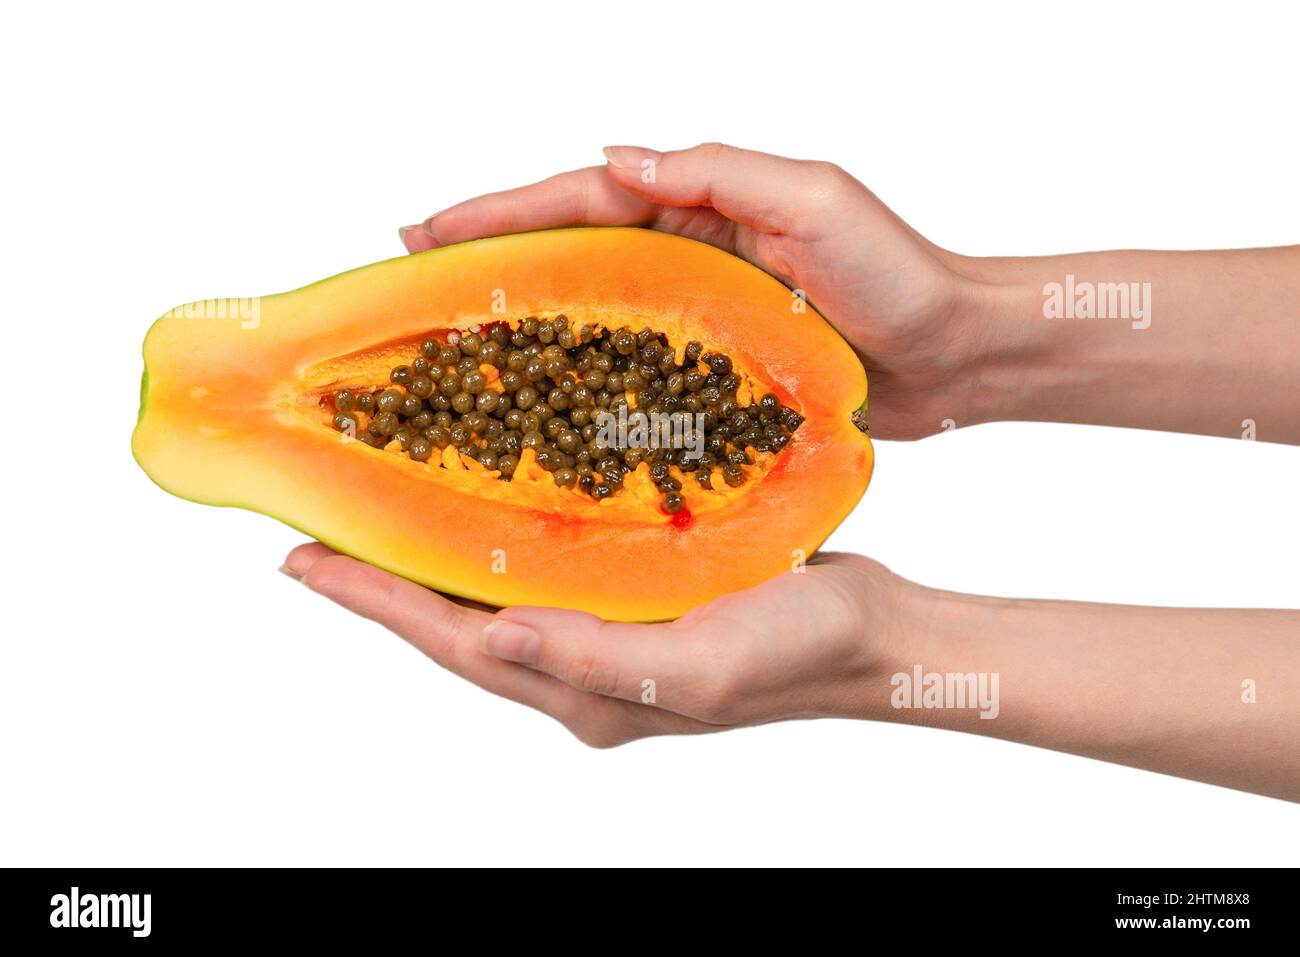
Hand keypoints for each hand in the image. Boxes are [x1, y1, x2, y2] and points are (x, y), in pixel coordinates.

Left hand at [280, 543, 902, 745]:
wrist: (870, 632)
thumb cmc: (799, 650)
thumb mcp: (699, 667)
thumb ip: (591, 658)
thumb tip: (489, 639)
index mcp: (583, 689)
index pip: (454, 642)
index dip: (376, 602)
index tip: (303, 561)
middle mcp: (580, 665)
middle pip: (458, 620)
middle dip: (387, 579)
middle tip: (323, 527)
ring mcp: (607, 630)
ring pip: (496, 592)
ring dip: (437, 553)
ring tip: (385, 507)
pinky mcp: (637, 596)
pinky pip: (548, 568)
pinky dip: (503, 536)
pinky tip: (489, 497)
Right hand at [400, 143, 990, 439]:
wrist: (956, 351)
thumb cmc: (898, 275)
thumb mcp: (816, 202)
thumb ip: (720, 174)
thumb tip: (618, 156)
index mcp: (703, 205)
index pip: (585, 196)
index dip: (505, 210)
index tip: (431, 228)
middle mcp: (691, 252)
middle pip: (571, 246)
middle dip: (493, 256)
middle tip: (414, 276)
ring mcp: (699, 311)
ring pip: (593, 305)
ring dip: (525, 316)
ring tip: (456, 342)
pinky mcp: (715, 368)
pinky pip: (634, 364)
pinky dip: (584, 375)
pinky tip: (543, 402)